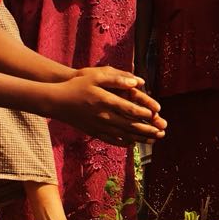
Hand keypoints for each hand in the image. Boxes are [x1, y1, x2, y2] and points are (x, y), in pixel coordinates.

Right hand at [49, 67, 165, 143]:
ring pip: (123, 135)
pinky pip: (111, 140)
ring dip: (140, 138)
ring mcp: (98, 126)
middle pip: (130, 125)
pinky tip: (132, 143)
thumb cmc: (77, 84)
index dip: (144, 113)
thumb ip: (117, 78)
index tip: (156, 115)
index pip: (130, 109)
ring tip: (153, 140)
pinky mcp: (93, 132)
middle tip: (162, 132)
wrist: (56, 101)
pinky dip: (123, 142)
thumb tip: (137, 82)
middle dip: (147, 129)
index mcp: (106, 101)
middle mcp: (104, 116)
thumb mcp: (96, 76)